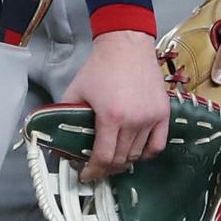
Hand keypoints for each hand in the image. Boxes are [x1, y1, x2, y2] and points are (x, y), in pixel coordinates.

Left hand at [60, 30, 170, 180]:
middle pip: (120, 159)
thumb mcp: (76, 91)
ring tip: (113, 157)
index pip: (103, 157)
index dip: (93, 171)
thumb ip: (65, 117)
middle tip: (96, 167)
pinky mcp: (163, 113)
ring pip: (138, 155)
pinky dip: (145, 153)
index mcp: (110, 116)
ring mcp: (151, 118)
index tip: (86, 175)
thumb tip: (57, 142)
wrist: (126, 46)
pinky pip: (157, 145)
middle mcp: (134, 120)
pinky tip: (134, 151)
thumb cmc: (100, 67)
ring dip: (123, 160)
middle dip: (106, 168)